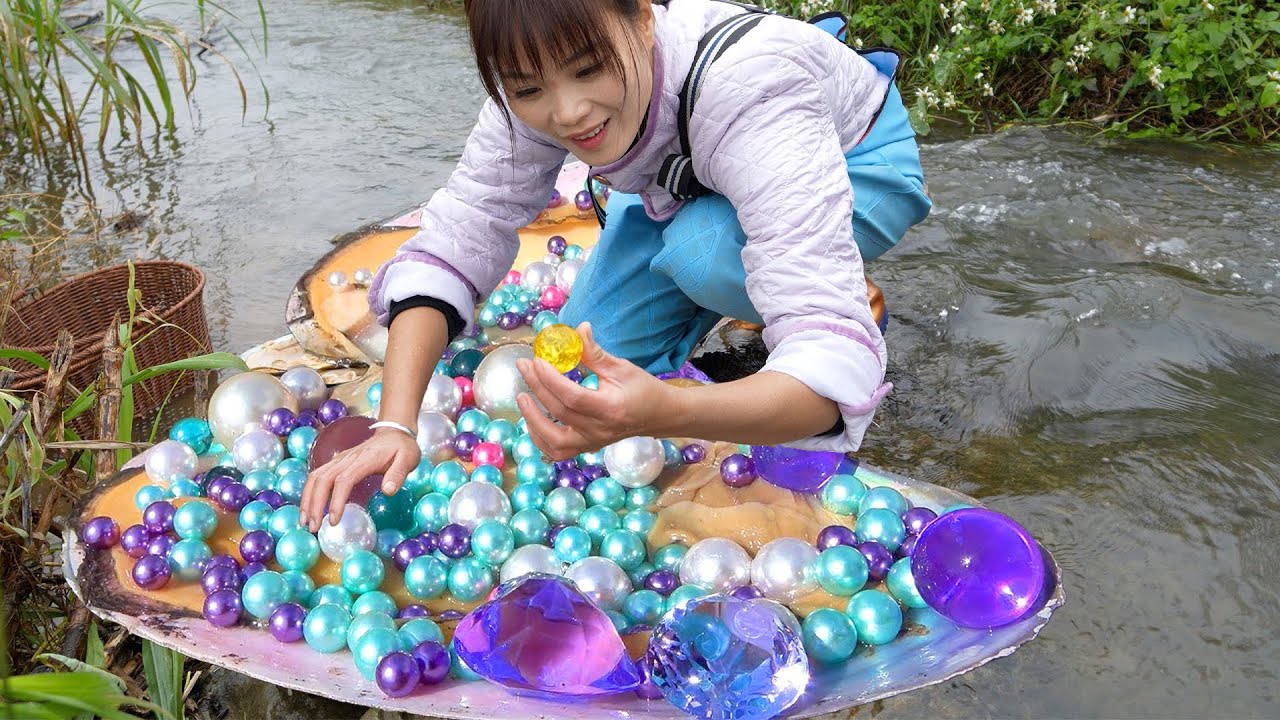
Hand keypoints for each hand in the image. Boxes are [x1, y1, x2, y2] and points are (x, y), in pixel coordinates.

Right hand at [298, 428, 420, 531]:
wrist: (394, 431)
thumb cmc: (402, 448)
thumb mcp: (408, 459)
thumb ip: (398, 474)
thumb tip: (388, 491)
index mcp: (364, 460)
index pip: (344, 480)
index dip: (336, 501)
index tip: (333, 521)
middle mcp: (347, 458)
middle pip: (323, 480)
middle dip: (314, 504)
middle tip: (312, 528)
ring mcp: (339, 460)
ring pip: (316, 477)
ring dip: (307, 500)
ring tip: (304, 522)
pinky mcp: (336, 463)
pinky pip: (317, 476)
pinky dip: (309, 493)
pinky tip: (308, 509)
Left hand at [516, 322, 676, 459]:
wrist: (660, 416)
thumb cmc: (644, 389)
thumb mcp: (621, 367)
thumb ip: (595, 353)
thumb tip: (578, 329)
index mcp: (610, 409)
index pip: (572, 397)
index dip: (550, 379)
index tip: (537, 359)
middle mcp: (600, 430)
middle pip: (560, 412)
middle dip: (536, 386)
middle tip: (524, 365)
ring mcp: (593, 442)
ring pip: (554, 441)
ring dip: (533, 420)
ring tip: (522, 397)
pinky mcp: (588, 447)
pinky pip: (559, 451)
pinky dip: (540, 440)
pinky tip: (532, 421)